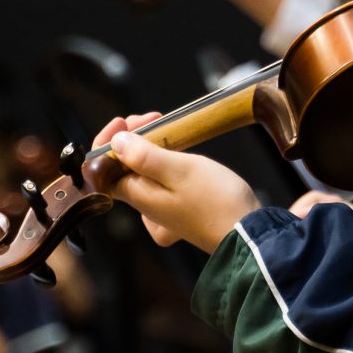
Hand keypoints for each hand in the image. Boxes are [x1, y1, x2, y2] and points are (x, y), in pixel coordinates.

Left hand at [94, 114, 259, 252]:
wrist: (249, 234)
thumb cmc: (218, 202)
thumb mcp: (179, 169)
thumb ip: (144, 156)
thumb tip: (115, 143)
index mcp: (139, 196)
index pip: (103, 169)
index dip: (107, 141)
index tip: (123, 121)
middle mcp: (147, 206)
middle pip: (124, 167)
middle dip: (133, 138)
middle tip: (155, 118)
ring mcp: (164, 211)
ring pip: (144, 173)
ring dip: (151, 147)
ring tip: (170, 128)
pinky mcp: (181, 211)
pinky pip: (163, 184)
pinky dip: (166, 164)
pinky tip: (179, 156)